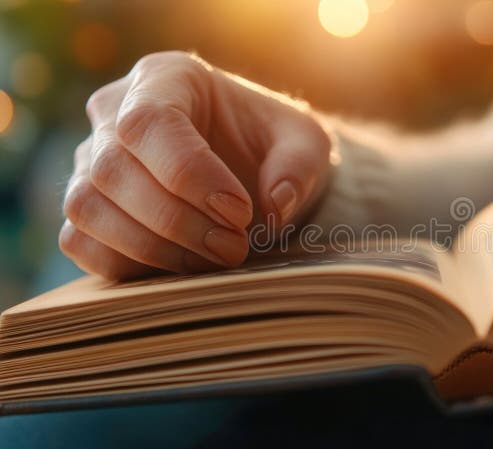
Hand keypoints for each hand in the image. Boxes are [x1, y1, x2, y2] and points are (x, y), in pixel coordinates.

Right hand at [60, 51, 330, 279]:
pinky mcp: (89, 206)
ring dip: (151, 247)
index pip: (149, 122)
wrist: (254, 167)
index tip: (239, 212)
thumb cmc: (273, 145)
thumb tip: (274, 203)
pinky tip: (180, 269)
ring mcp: (92, 160)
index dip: (189, 174)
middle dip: (177, 220)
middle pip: (114, 168)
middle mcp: (115, 111)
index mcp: (167, 78)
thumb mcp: (305, 144)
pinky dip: (124, 264)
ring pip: (88, 206)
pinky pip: (80, 241)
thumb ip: (298, 166)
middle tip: (234, 248)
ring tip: (214, 260)